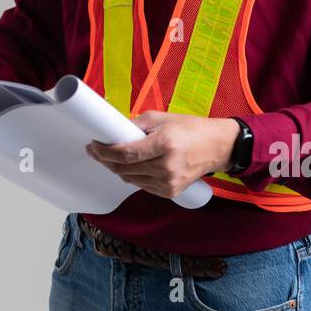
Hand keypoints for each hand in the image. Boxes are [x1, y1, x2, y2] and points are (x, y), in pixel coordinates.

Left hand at [86, 111, 237, 198]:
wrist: (217, 147)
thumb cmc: (191, 129)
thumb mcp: (162, 118)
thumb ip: (136, 125)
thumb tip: (114, 129)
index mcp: (165, 144)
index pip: (126, 153)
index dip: (105, 151)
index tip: (94, 145)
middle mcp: (167, 166)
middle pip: (124, 168)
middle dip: (106, 160)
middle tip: (96, 150)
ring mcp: (169, 182)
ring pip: (130, 179)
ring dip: (117, 168)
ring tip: (112, 157)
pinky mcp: (171, 192)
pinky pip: (142, 185)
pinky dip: (133, 176)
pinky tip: (131, 166)